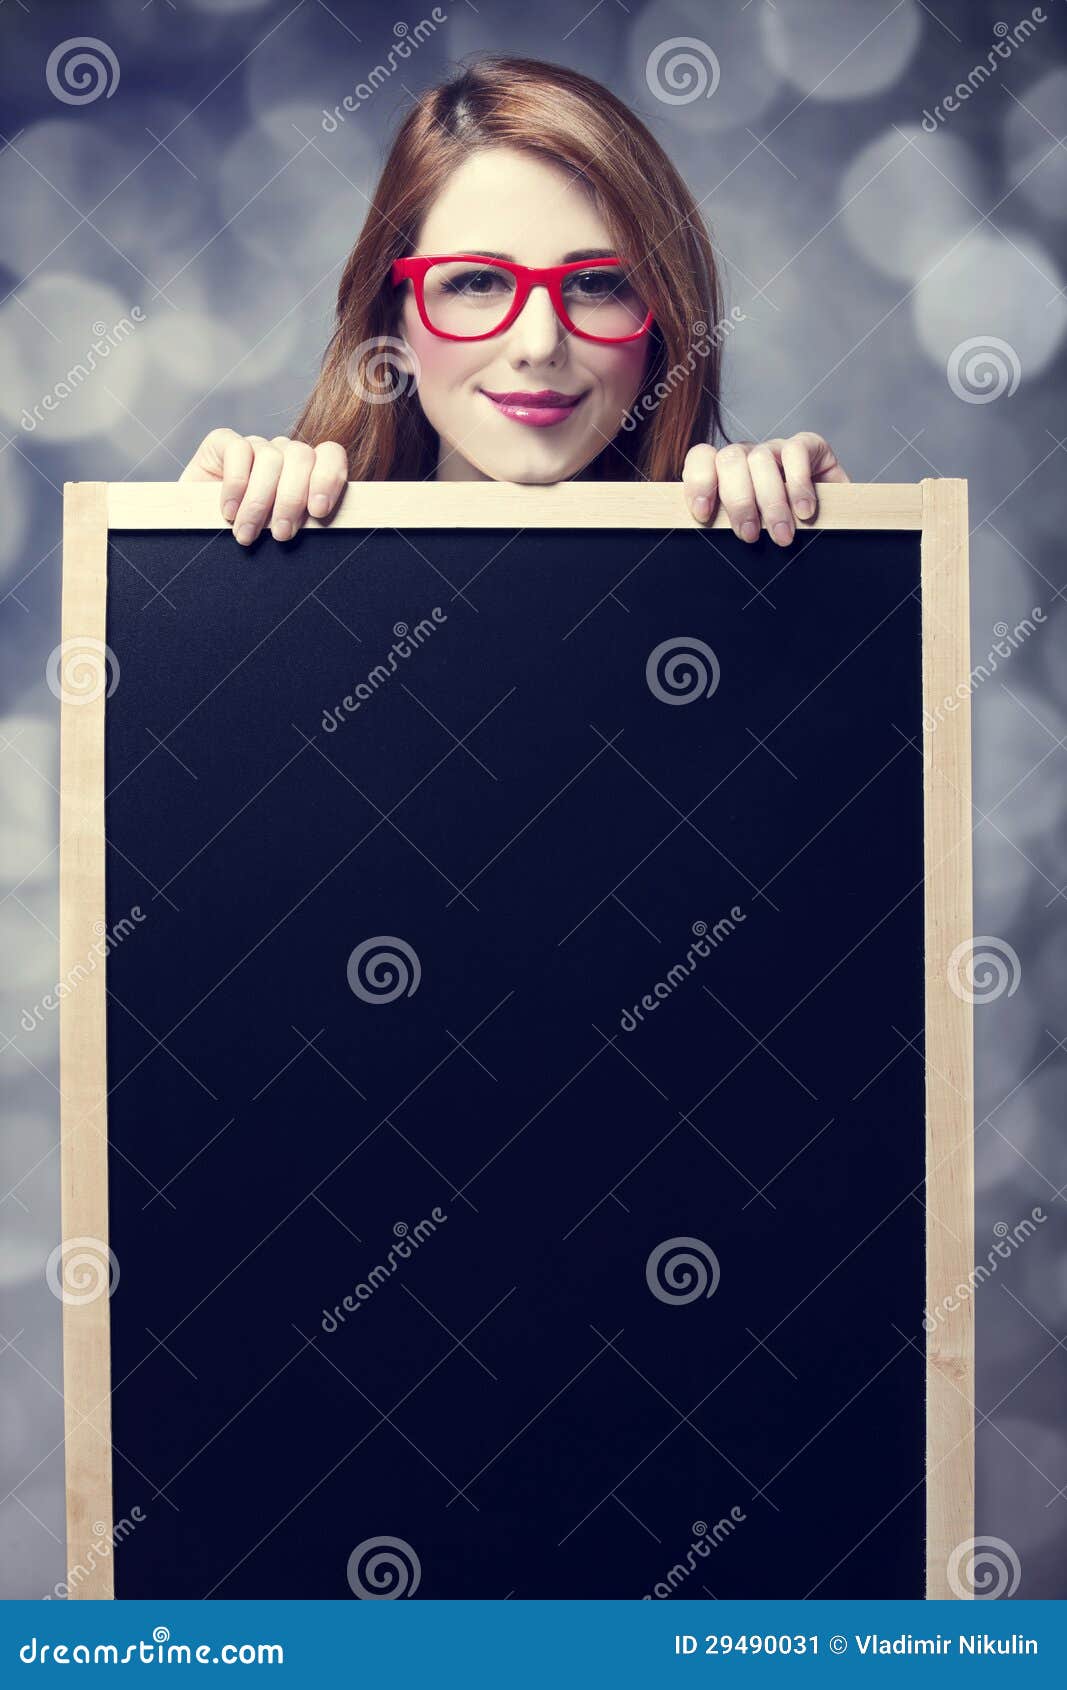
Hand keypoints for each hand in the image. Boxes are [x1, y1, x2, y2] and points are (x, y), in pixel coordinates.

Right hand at [179, 428, 348, 543]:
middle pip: (301, 457)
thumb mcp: (281, 531)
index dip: (328, 479)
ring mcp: (256, 445)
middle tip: (281, 535)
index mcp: (307, 471)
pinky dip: (236, 484)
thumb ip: (304, 521)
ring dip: (259, 502)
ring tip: (248, 534)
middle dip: (291, 500)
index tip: (319, 511)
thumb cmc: (248, 536)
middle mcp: (283, 453)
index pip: (330, 456)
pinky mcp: (223, 442)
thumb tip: (320, 523)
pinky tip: (229, 512)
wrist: (197, 533)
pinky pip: (239, 451)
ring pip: (270, 459)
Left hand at [681, 433, 849, 546]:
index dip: (699, 483)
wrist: (831, 524)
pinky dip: (799, 484)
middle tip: (750, 536)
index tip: (704, 515)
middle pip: (730, 460)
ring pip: (761, 460)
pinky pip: (796, 452)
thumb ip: (729, 525)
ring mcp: (776, 448)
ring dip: (771, 502)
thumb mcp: (750, 530)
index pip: (702, 459)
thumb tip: (711, 530)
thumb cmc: (782, 531)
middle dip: (739, 502)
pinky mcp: (809, 445)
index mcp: (724, 472)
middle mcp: (748, 455)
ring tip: (782, 535)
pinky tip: (804, 511)